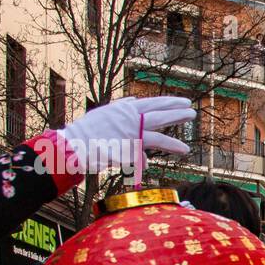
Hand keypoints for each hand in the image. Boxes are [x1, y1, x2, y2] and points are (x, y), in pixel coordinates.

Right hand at [59, 96, 194, 173]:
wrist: (72, 144)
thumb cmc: (87, 130)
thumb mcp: (105, 112)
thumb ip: (121, 106)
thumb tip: (134, 100)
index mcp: (124, 110)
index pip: (152, 103)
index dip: (169, 103)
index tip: (183, 102)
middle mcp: (128, 120)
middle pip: (158, 116)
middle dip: (177, 115)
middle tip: (192, 113)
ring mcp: (127, 136)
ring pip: (155, 138)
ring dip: (172, 144)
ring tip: (186, 149)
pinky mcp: (123, 152)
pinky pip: (138, 159)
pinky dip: (141, 162)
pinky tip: (144, 165)